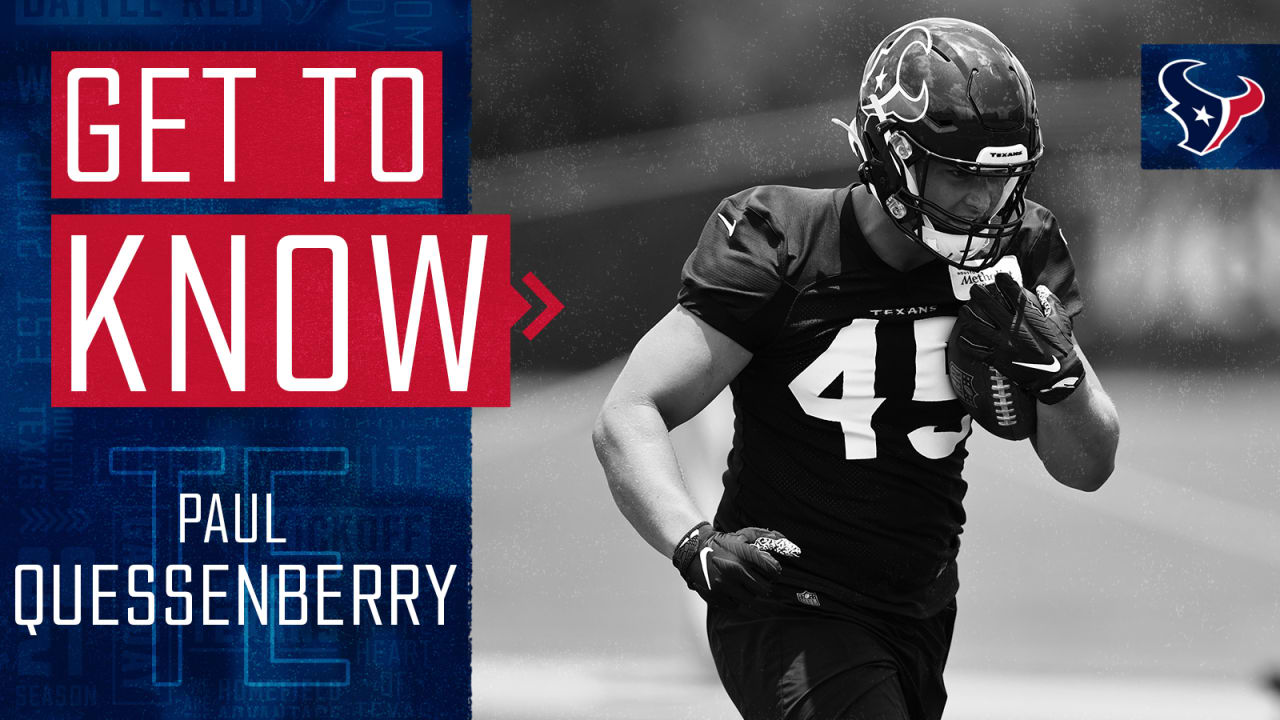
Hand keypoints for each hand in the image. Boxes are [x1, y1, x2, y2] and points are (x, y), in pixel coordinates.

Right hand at [671, 523, 799, 607]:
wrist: (695, 550)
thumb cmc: (725, 542)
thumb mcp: (745, 535)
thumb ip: (769, 538)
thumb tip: (794, 548)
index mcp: (745, 556)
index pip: (773, 571)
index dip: (774, 572)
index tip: (770, 571)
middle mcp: (736, 571)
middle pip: (765, 589)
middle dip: (764, 585)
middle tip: (759, 580)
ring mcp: (725, 585)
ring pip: (751, 599)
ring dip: (751, 593)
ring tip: (744, 583)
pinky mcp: (716, 596)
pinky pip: (736, 605)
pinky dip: (737, 599)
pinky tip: (733, 589)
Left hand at [954, 273, 1083, 404]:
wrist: (1057, 376)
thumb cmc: (1060, 348)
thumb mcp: (1062, 322)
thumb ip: (1052, 303)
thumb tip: (1041, 290)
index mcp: (1029, 317)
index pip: (1011, 291)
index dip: (1003, 280)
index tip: (998, 277)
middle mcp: (1013, 327)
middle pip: (988, 304)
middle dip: (978, 293)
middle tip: (974, 289)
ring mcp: (1003, 343)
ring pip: (977, 326)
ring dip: (968, 315)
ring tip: (964, 310)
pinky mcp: (997, 359)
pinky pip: (976, 349)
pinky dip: (967, 343)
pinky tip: (963, 337)